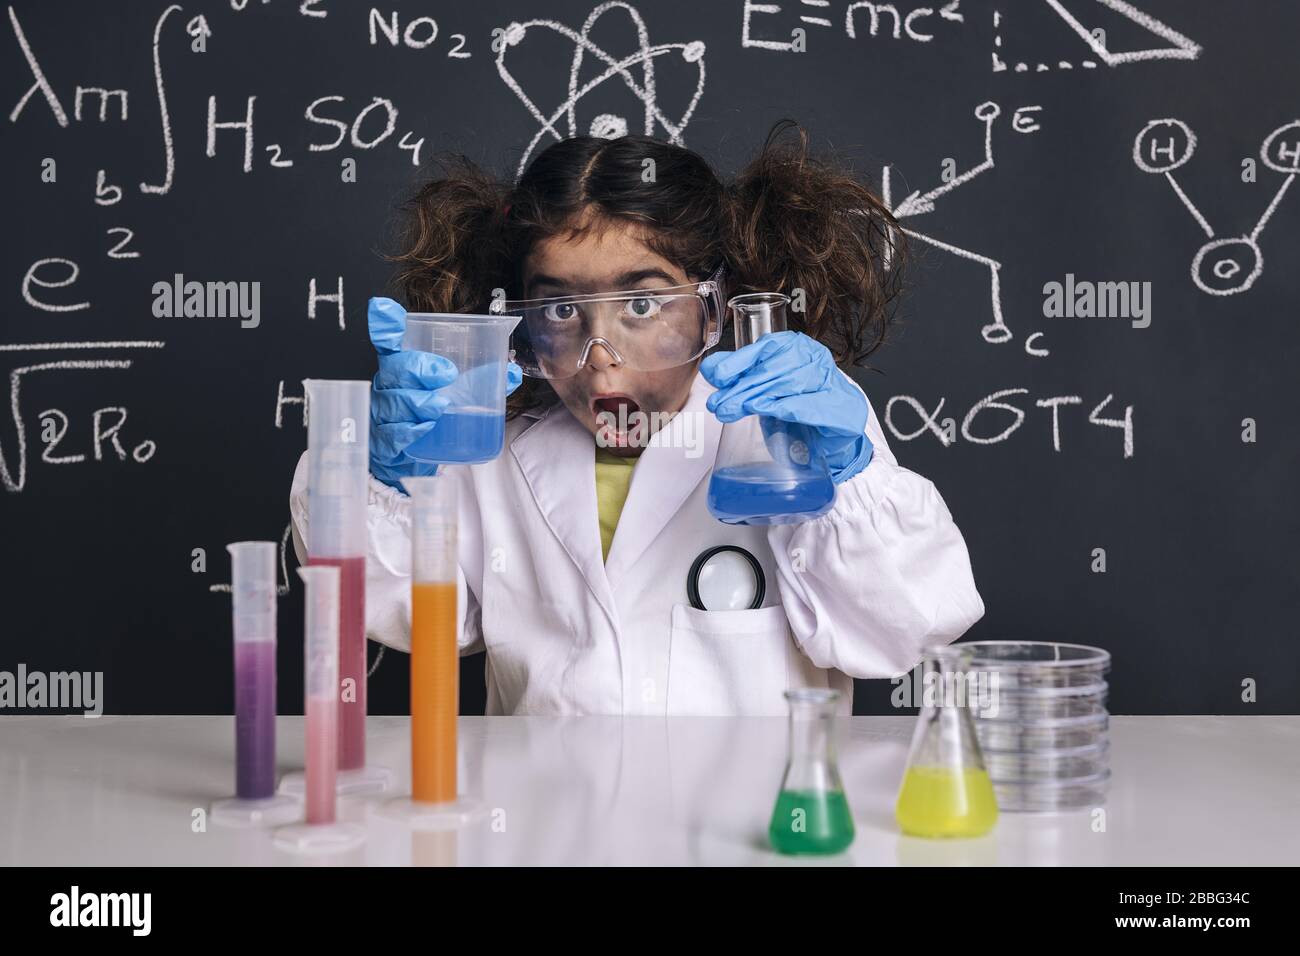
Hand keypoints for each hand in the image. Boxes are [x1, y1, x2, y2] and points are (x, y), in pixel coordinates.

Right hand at [368, 297, 522, 489]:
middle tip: (446, 374)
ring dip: (417, 402)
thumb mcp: (458, 394)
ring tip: (439, 405)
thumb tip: (511, 371)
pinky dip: (408, 431)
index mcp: (402, 369)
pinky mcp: (385, 443)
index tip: (388, 312)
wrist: (416, 458)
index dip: (385, 326)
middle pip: (394, 370)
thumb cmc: (433, 418)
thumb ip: (483, 380)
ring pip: (393, 403)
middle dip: (419, 368)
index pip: (388, 343)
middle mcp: (388, 388)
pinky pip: (391, 435)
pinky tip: (424, 427)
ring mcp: (384, 415)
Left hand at [700, 331, 872, 483]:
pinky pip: (809, 405)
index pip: (767, 347)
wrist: (830, 438)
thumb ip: (741, 376)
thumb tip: (712, 368)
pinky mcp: (841, 408)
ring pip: (790, 383)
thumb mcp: (765, 389)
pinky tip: (763, 411)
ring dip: (757, 397)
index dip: (739, 360)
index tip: (717, 376)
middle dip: (742, 386)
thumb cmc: (797, 409)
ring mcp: (833, 381)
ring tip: (734, 409)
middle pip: (775, 367)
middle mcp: (817, 358)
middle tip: (719, 404)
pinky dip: (784, 407)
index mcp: (799, 348)